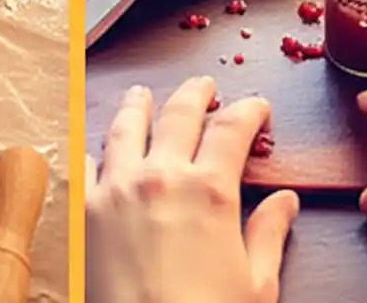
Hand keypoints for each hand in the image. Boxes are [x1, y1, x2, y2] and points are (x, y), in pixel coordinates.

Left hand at [86, 77, 298, 302]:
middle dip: (196, 94)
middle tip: (205, 84)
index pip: (234, 129)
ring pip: (127, 128)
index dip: (250, 111)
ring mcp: (115, 190)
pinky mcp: (81, 212)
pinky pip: (83, 165)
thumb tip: (285, 202)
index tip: (257, 107)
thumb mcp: (256, 286)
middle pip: (180, 114)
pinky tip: (95, 147)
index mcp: (211, 190)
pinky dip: (91, 150)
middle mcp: (161, 177)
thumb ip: (268, 235)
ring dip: (139, 105)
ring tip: (143, 94)